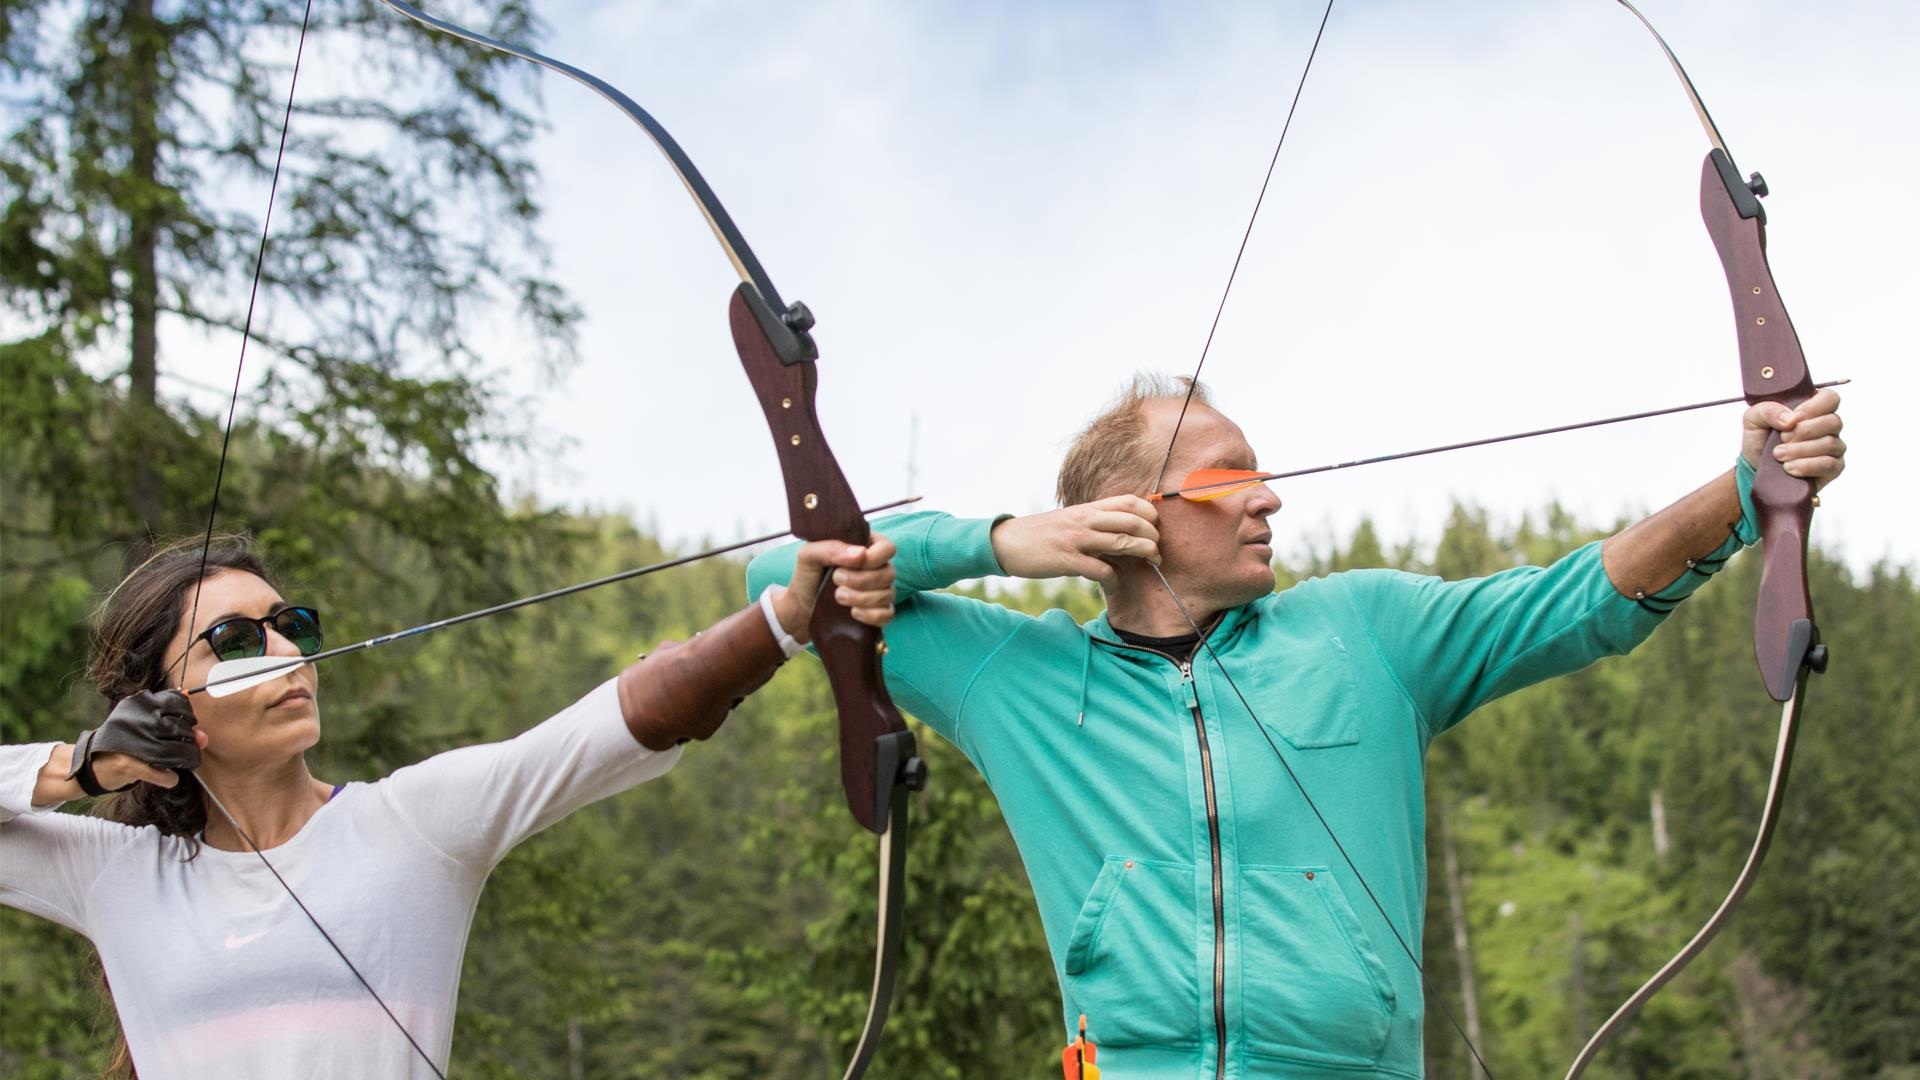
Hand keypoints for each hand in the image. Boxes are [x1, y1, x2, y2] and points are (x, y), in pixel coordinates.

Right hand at [60, 689, 203, 798]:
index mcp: (140, 706)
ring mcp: (132, 742)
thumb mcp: (148, 733)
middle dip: (188, 741)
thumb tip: (204, 738)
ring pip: (174, 750)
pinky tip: (168, 778)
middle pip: (180, 728)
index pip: (177, 703)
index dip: (188, 716)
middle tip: (182, 748)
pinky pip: (161, 773)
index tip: (187, 726)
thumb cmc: (126, 746)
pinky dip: (169, 778)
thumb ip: (178, 731)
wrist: (89, 765)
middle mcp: (136, 721)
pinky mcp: (127, 763)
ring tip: (177, 762)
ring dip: (183, 760)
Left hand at [775, 533, 897, 642]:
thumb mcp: (810, 555)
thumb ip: (831, 547)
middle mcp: (879, 568)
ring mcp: (881, 591)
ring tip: (838, 596)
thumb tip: (860, 554)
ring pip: (887, 595)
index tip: (851, 564)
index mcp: (867, 547)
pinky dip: (870, 615)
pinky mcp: (879, 612)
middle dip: (860, 580)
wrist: (802, 605)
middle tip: (836, 580)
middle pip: (888, 573)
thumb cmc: (809, 575)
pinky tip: (853, 613)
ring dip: (861, 598)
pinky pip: (887, 614)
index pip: (887, 548)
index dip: (873, 557)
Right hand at [989, 495, 1159, 586]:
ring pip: (1122, 542)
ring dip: (1144, 553)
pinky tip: (1115, 581)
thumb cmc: (1042, 534)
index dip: (1150, 513)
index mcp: (1087, 508)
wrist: (1007, 542)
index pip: (1129, 501)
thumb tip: (1122, 531)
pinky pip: (1100, 569)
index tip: (1155, 528)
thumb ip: (1095, 522)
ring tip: (1153, 563)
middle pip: (1132, 521)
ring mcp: (1076, 540)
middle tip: (1158, 551)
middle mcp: (1085, 520)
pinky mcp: (1067, 561)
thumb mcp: (1071, 519)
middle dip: (1153, 536)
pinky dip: (1114, 577)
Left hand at [1741, 386, 1845, 493]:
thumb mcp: (1754, 418)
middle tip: (1782, 438)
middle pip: (1833, 422)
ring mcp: (1833, 446)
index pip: (1830, 398)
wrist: (1754, 466)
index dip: (1813, 408)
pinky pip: (1830, 464)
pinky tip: (1789, 467)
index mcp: (1814, 407)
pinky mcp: (1833, 467)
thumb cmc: (1760, 438)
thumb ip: (1769, 410)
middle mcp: (1828, 426)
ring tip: (1779, 455)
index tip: (1792, 419)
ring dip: (1800, 450)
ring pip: (1830, 444)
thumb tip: (1791, 419)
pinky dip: (1807, 466)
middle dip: (1803, 431)